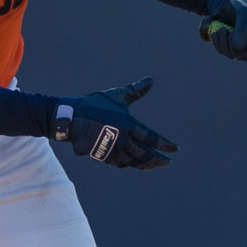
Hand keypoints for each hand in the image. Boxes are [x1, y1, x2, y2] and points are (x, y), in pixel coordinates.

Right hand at [51, 77, 178, 169]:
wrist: (71, 118)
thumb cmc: (94, 104)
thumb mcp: (116, 95)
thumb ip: (135, 90)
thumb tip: (151, 80)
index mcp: (129, 125)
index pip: (152, 138)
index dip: (165, 144)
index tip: (176, 149)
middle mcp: (123, 140)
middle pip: (145, 154)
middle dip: (157, 160)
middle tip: (167, 163)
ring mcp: (113, 150)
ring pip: (133, 161)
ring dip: (144, 164)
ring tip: (152, 165)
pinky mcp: (102, 156)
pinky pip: (119, 163)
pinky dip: (128, 164)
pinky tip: (132, 163)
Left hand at [201, 0, 246, 61]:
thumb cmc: (239, 0)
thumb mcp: (245, 10)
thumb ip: (243, 29)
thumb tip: (239, 49)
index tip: (240, 47)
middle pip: (244, 56)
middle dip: (231, 45)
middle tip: (224, 31)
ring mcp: (241, 43)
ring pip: (230, 54)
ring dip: (221, 41)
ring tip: (219, 27)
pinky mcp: (227, 43)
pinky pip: (219, 49)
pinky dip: (214, 38)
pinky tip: (214, 26)